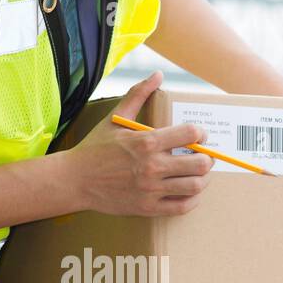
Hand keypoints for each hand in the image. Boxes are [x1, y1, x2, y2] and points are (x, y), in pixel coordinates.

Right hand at [66, 71, 213, 216]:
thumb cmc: (95, 148)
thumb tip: (157, 75)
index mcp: (146, 142)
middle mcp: (152, 166)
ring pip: (194, 186)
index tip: (199, 135)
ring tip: (199, 174)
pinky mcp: (148, 207)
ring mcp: (151, 189)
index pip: (191, 133)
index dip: (201, 132)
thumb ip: (138, 94)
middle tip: (204, 156)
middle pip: (199, 163)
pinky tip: (189, 191)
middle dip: (207, 158)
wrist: (75, 180)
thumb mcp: (115, 118)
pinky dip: (193, 199)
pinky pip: (182, 207)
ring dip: (203, 178)